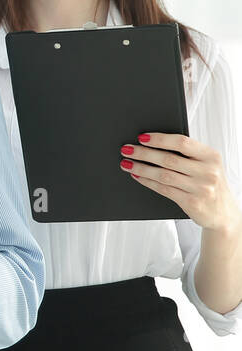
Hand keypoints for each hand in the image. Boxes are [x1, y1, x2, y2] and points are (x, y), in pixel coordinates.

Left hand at [121, 132, 241, 232]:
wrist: (223, 212)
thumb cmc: (209, 182)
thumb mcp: (206, 164)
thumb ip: (188, 154)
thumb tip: (153, 143)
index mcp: (211, 156)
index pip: (182, 142)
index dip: (160, 139)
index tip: (141, 137)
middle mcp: (208, 172)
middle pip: (168, 159)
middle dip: (143, 153)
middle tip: (126, 149)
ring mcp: (201, 188)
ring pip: (163, 175)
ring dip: (141, 168)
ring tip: (126, 163)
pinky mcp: (192, 203)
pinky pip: (163, 189)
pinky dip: (147, 181)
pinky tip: (137, 175)